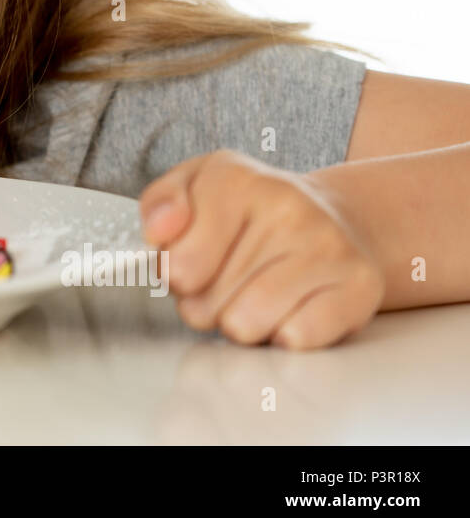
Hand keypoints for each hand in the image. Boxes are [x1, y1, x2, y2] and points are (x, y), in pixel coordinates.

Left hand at [138, 149, 383, 349]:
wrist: (331, 217)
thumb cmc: (249, 210)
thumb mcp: (192, 187)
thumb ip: (159, 204)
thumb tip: (158, 231)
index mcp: (234, 179)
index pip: (178, 267)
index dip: (175, 276)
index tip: (192, 261)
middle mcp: (286, 206)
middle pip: (206, 303)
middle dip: (207, 301)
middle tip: (230, 276)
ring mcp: (328, 246)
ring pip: (246, 325)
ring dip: (242, 321)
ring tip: (256, 292)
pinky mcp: (360, 285)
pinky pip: (296, 339)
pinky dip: (286, 333)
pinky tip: (293, 304)